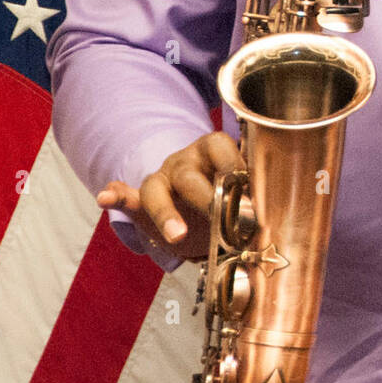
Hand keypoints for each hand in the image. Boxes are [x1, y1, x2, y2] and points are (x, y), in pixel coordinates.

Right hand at [95, 131, 244, 259]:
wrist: (204, 208)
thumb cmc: (229, 195)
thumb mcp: (245, 188)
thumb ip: (256, 188)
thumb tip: (276, 196)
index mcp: (214, 151)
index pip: (220, 146)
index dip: (232, 166)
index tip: (248, 191)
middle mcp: (186, 161)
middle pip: (188, 174)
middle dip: (205, 198)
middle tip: (222, 222)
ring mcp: (162, 178)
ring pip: (155, 187)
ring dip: (165, 213)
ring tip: (176, 236)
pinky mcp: (143, 199)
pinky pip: (127, 196)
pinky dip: (115, 196)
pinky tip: (105, 197)